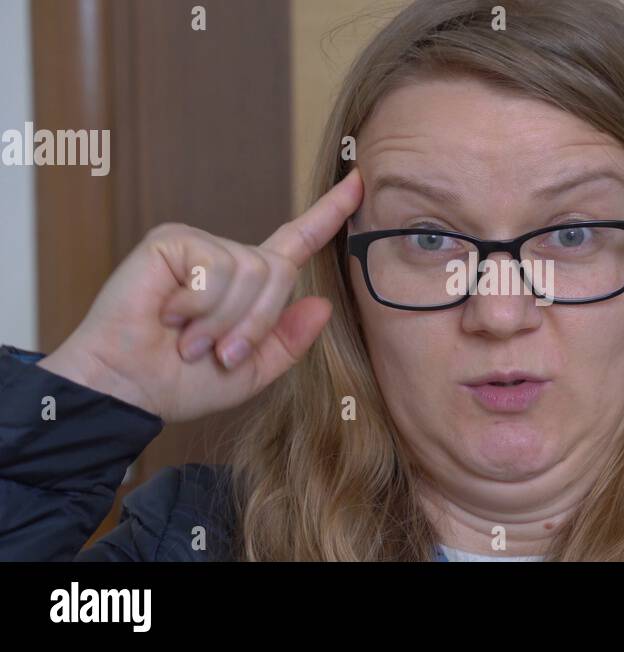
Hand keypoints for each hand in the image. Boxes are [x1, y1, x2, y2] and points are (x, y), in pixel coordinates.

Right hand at [38, 168, 363, 422]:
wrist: (128, 390)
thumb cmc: (181, 382)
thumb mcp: (252, 371)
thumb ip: (289, 341)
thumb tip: (323, 304)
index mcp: (251, 285)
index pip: (299, 241)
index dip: (331, 213)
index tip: (359, 181)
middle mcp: (229, 258)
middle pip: (280, 273)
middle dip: (254, 323)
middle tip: (218, 351)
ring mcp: (200, 245)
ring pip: (250, 272)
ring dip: (222, 320)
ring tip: (190, 338)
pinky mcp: (172, 241)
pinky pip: (215, 269)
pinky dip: (197, 305)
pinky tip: (168, 315)